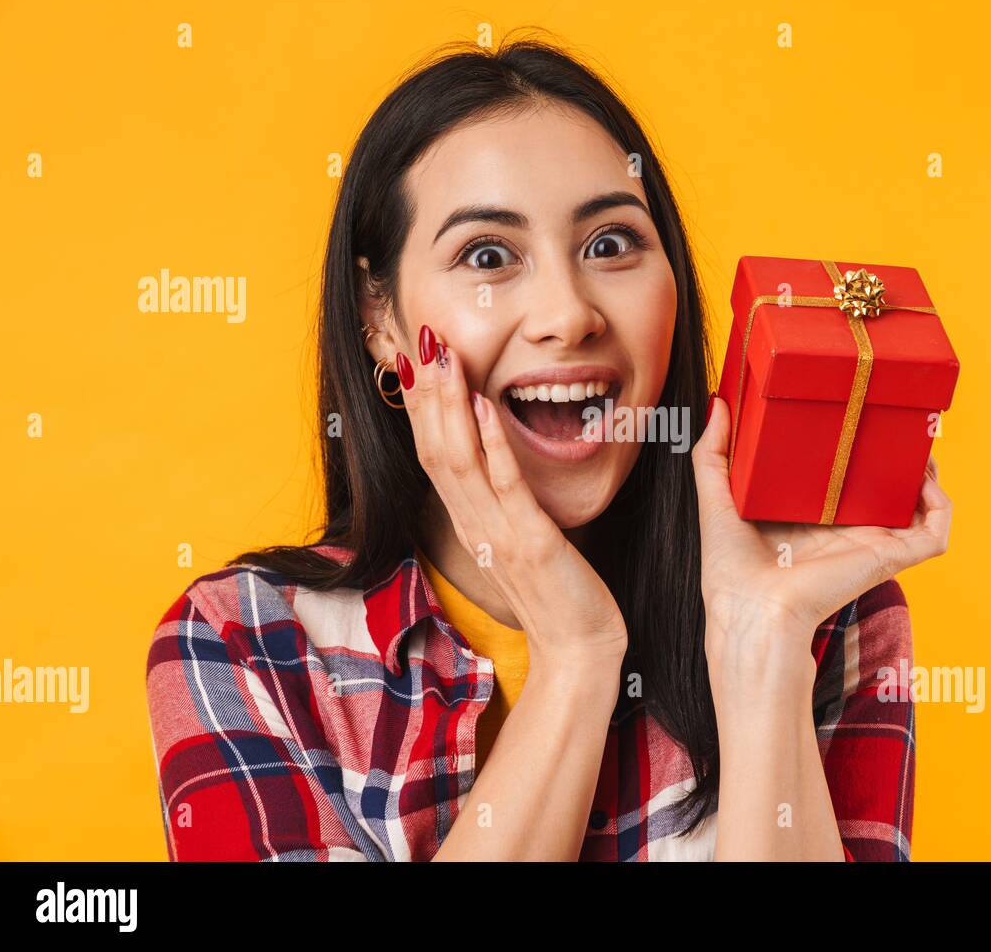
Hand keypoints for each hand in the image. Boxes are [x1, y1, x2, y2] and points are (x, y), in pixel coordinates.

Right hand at [396, 328, 627, 669]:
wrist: (577, 650)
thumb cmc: (556, 594)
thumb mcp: (520, 540)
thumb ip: (503, 503)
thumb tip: (494, 462)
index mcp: (471, 522)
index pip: (433, 453)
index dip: (420, 405)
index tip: (412, 358)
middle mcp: (475, 524)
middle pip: (434, 449)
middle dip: (425, 393)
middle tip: (416, 340)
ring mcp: (498, 534)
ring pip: (460, 461)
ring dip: (449, 406)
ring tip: (442, 358)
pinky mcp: (531, 543)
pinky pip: (506, 486)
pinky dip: (492, 443)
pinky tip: (484, 405)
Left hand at [692, 395, 950, 670]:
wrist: (753, 607)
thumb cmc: (732, 566)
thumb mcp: (717, 497)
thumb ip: (712, 452)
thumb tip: (719, 404)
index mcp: (813, 514)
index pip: (845, 476)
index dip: (858, 447)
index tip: (860, 413)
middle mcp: (847, 527)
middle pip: (886, 485)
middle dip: (898, 452)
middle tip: (898, 419)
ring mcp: (872, 541)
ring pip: (919, 503)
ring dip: (927, 471)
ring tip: (919, 440)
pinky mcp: (889, 556)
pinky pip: (935, 531)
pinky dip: (942, 504)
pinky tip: (927, 479)